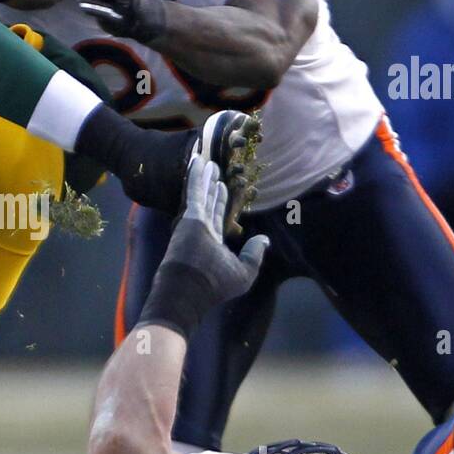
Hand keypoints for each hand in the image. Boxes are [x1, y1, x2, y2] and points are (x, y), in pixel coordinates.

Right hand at [137, 150, 269, 340]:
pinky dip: (196, 176)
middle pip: (209, 201)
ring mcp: (194, 222)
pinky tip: (199, 161)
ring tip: (207, 160)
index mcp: (212, 241)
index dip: (221, 200)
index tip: (224, 186)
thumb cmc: (214, 287)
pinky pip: (195, 191)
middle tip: (214, 168)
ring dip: (205, 176)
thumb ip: (254, 254)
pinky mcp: (190, 217)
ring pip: (201, 193)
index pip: (218, 215)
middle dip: (212, 185)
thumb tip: (264, 239)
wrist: (189, 293)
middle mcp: (202, 229)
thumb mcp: (243, 273)